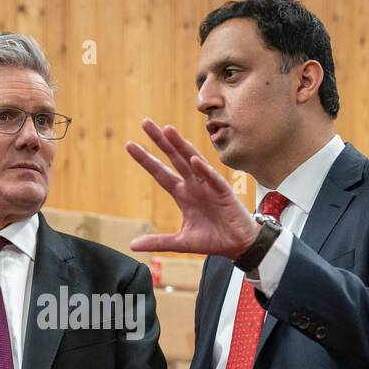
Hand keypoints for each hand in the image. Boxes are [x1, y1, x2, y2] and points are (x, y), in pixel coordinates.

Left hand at [125, 118, 259, 259]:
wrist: (238, 245)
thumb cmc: (213, 239)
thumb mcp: (181, 242)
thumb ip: (158, 241)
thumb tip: (133, 245)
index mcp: (183, 194)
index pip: (160, 173)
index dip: (146, 159)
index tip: (130, 145)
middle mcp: (194, 185)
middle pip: (174, 158)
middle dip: (160, 141)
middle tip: (145, 122)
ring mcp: (208, 186)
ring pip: (192, 160)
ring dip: (181, 145)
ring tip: (168, 130)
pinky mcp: (224, 193)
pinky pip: (213, 178)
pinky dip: (204, 169)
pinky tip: (194, 160)